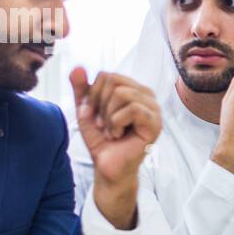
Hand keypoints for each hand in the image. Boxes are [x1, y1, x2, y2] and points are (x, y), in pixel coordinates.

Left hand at [70, 68, 160, 228]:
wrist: (107, 166)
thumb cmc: (102, 140)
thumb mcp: (87, 111)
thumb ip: (82, 89)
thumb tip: (78, 67)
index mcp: (133, 89)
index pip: (108, 76)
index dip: (93, 94)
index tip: (92, 115)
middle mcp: (146, 96)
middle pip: (113, 80)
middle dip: (99, 104)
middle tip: (101, 124)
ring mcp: (154, 109)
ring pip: (122, 93)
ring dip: (108, 115)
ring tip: (111, 131)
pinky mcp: (155, 123)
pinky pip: (131, 108)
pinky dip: (117, 122)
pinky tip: (118, 135)